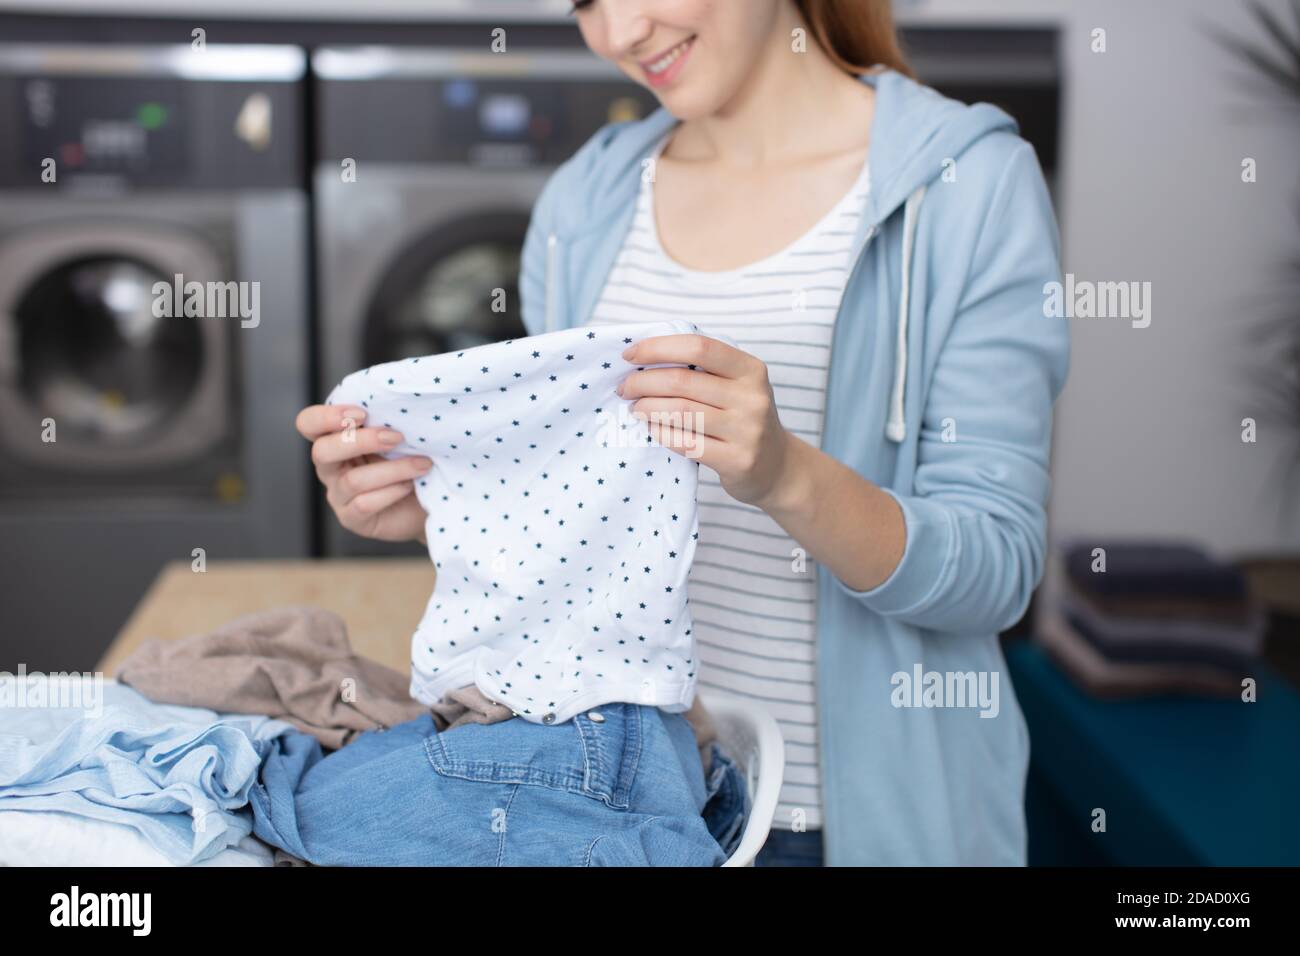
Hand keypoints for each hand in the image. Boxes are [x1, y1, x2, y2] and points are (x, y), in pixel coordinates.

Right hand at [295, 404, 431, 543]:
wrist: (427, 501)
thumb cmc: (409, 462)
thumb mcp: (397, 437)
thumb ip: (387, 421)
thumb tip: (401, 405)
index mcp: (334, 439)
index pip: (308, 423)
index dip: (326, 416)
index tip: (363, 413)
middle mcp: (330, 467)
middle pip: (322, 451)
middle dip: (362, 441)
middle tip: (396, 437)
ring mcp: (338, 495)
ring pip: (352, 480)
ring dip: (392, 469)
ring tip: (421, 464)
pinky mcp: (352, 519)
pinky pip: (364, 504)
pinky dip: (391, 491)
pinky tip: (410, 486)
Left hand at [616, 334, 797, 509]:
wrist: (778, 467)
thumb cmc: (744, 419)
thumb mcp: (738, 386)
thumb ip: (703, 370)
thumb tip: (645, 356)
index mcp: (751, 370)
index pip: (699, 348)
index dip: (658, 348)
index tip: (631, 355)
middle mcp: (753, 398)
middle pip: (682, 382)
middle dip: (643, 382)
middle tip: (625, 388)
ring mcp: (747, 431)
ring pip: (680, 412)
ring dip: (647, 408)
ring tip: (635, 408)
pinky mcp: (737, 460)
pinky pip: (685, 442)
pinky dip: (660, 433)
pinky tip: (652, 428)